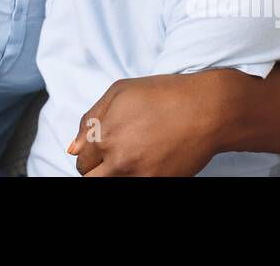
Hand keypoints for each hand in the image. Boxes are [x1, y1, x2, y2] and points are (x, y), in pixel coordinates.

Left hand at [68, 71, 239, 176]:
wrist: (206, 110)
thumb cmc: (163, 94)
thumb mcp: (119, 92)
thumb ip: (90, 120)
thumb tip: (73, 148)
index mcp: (104, 136)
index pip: (81, 160)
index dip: (89, 153)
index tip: (102, 147)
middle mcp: (118, 161)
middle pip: (90, 179)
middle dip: (95, 169)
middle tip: (112, 156)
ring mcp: (139, 176)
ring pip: (110, 184)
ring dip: (114, 174)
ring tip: (130, 157)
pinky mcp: (159, 183)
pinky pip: (135, 186)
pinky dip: (135, 177)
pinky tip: (146, 161)